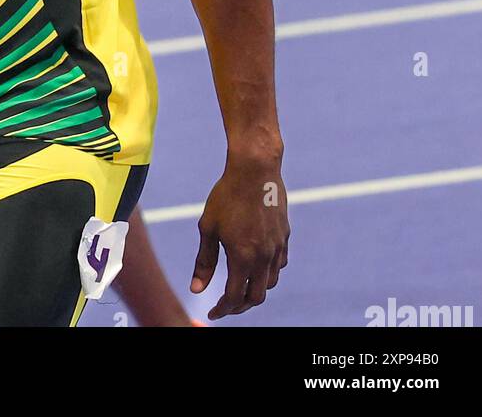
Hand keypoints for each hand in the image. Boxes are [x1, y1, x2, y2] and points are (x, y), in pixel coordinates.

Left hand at [191, 153, 288, 319]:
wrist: (255, 169)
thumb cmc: (226, 195)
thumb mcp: (208, 228)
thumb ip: (204, 261)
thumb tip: (197, 289)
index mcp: (243, 257)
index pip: (234, 297)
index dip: (222, 309)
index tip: (212, 313)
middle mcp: (264, 257)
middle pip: (255, 296)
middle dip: (239, 306)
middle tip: (225, 305)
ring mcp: (277, 247)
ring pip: (270, 283)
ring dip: (255, 290)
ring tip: (240, 287)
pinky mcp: (284, 236)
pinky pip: (279, 265)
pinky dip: (268, 274)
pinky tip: (257, 267)